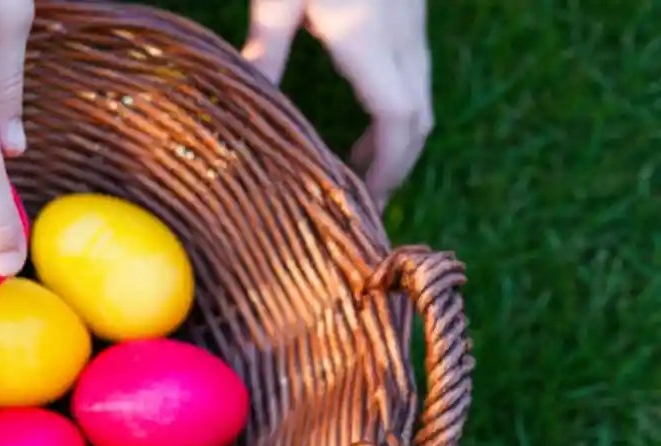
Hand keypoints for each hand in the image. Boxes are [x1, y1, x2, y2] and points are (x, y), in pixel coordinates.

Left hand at [242, 0, 432, 207]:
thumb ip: (267, 47)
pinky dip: (398, 110)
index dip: (388, 167)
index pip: (396, 118)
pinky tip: (368, 120)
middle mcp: (403, 37)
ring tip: (360, 171)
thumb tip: (246, 104)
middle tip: (365, 204)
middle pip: (418, 118)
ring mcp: (413, 25)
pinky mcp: (411, 13)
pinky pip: (415, 76)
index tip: (367, 202)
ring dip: (397, 139)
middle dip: (396, 166)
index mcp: (368, 40)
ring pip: (421, 97)